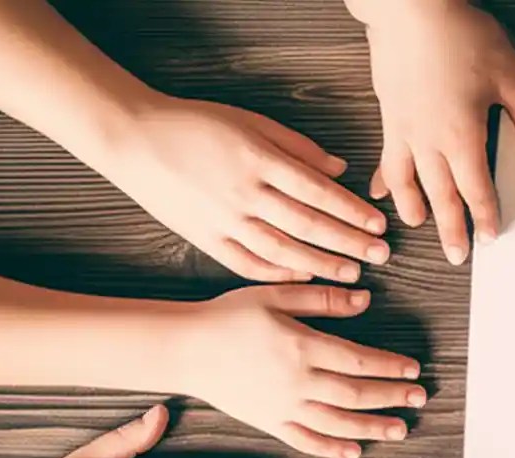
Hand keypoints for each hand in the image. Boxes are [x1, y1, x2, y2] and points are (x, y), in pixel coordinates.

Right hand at [106, 94, 389, 282]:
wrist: (133, 139)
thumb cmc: (196, 124)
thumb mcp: (251, 122)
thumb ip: (298, 148)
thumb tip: (341, 170)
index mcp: (258, 160)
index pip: (317, 191)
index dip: (352, 211)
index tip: (379, 224)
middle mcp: (244, 193)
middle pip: (308, 224)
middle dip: (349, 243)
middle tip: (381, 256)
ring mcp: (224, 220)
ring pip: (282, 250)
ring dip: (322, 265)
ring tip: (353, 275)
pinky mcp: (205, 239)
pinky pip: (248, 263)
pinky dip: (278, 274)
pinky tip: (305, 279)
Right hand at [178, 284, 424, 457]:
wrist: (185, 348)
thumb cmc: (230, 315)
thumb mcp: (276, 295)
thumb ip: (323, 300)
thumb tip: (366, 299)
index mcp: (301, 346)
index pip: (359, 361)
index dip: (390, 367)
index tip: (414, 370)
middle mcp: (296, 382)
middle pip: (355, 394)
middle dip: (392, 398)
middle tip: (420, 399)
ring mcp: (282, 407)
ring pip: (337, 423)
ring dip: (372, 427)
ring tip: (400, 428)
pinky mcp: (269, 423)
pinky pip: (306, 441)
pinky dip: (333, 448)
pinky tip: (355, 451)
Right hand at [350, 0, 514, 264]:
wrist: (411, 7)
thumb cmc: (460, 35)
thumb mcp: (512, 78)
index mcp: (462, 137)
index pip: (477, 191)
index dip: (485, 217)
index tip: (490, 237)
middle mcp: (428, 141)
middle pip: (441, 197)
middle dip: (450, 229)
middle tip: (455, 256)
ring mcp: (403, 130)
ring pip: (407, 182)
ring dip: (414, 208)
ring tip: (418, 226)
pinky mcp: (388, 116)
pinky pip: (386, 158)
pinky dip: (385, 179)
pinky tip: (380, 191)